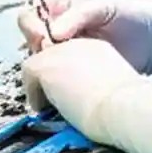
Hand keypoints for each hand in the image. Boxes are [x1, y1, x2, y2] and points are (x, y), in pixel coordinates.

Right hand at [17, 0, 151, 79]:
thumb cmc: (132, 17)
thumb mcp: (105, 6)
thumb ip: (78, 15)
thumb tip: (53, 33)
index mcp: (63, 12)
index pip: (33, 15)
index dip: (32, 23)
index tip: (43, 32)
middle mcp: (61, 34)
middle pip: (31, 39)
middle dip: (35, 44)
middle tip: (49, 49)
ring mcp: (68, 57)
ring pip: (41, 62)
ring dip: (43, 65)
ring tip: (60, 66)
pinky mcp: (77, 78)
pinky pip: (56, 81)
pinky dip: (53, 82)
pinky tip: (62, 83)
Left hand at [22, 38, 151, 152]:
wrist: (120, 105)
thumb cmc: (123, 106)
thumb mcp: (111, 85)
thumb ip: (94, 81)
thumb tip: (81, 98)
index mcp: (96, 47)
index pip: (71, 53)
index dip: (66, 70)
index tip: (70, 90)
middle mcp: (76, 43)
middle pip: (52, 54)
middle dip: (50, 75)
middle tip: (54, 99)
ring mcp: (58, 51)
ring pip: (37, 64)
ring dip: (41, 84)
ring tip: (49, 105)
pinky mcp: (43, 64)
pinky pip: (28, 76)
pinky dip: (34, 94)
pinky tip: (46, 109)